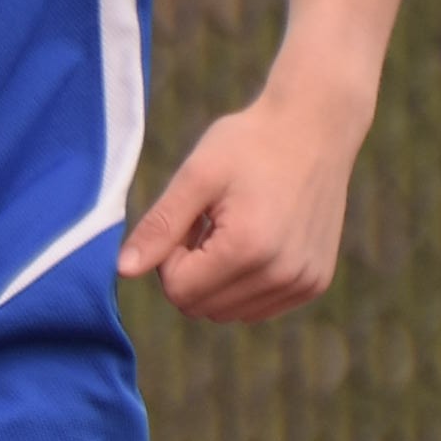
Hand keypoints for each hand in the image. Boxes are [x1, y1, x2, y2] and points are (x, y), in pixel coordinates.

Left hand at [118, 74, 367, 321]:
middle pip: (202, 308)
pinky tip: (258, 240)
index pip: (178, 291)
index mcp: (248, 249)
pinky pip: (258, 308)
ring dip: (218, 279)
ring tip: (234, 229)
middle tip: (210, 222)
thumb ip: (159, 226)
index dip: (171, 256)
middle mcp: (281, 275)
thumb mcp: (197, 176)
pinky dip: (246, 283)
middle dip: (192, 271)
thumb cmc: (250, 144)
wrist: (316, 126)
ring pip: (229, 314)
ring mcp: (303, 283)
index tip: (190, 219)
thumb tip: (124, 271)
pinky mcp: (314, 283)